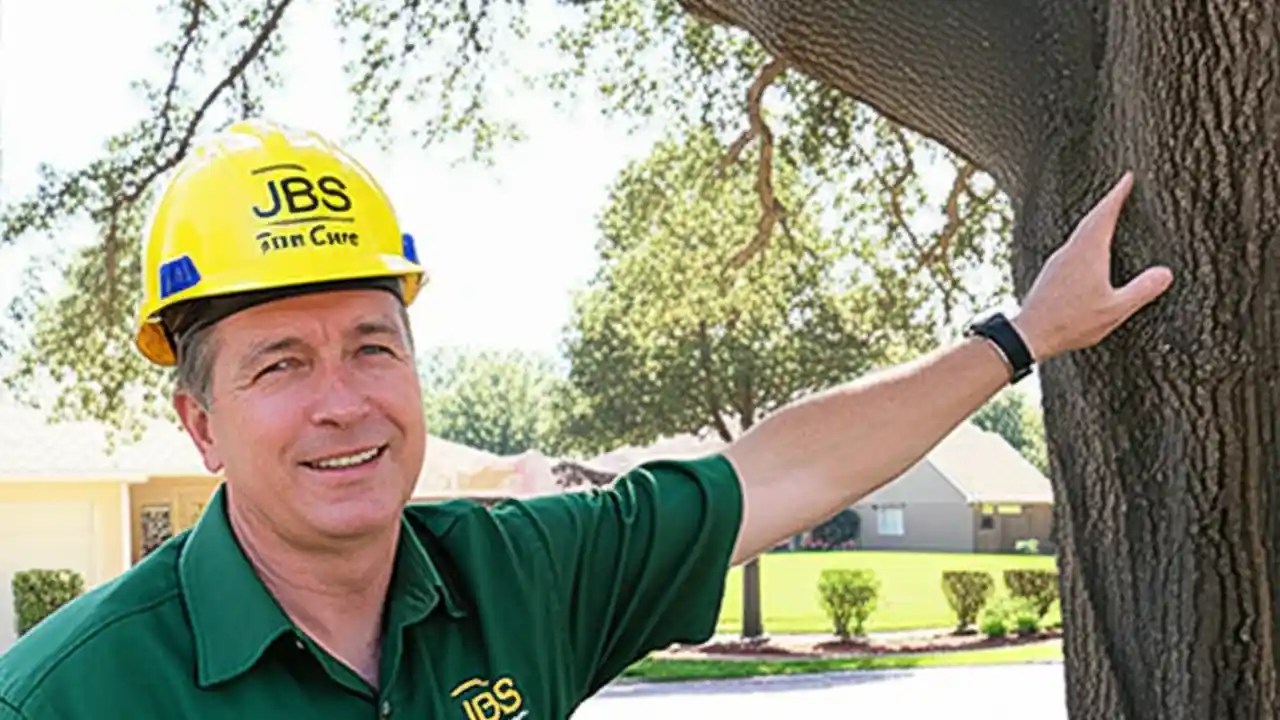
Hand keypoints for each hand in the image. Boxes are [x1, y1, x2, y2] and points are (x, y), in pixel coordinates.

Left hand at [1011, 172, 1173, 360]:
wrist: (1030, 334)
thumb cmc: (1071, 321)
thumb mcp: (1114, 309)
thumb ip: (1140, 290)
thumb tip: (1165, 272)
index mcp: (1087, 252)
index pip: (1105, 214)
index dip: (1117, 194)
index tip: (1128, 177)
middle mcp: (1070, 251)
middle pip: (1091, 219)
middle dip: (1108, 203)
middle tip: (1122, 189)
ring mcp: (1058, 261)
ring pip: (1080, 233)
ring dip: (1095, 220)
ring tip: (1108, 216)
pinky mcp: (1051, 273)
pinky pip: (1073, 246)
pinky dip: (1086, 238)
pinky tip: (1089, 250)